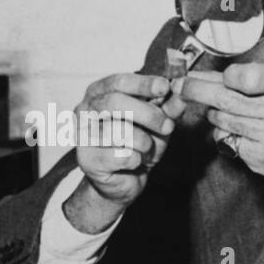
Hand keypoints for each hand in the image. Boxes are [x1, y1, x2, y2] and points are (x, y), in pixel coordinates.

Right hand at [65, 72, 174, 232]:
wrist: (122, 180)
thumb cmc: (136, 146)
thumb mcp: (156, 124)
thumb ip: (167, 109)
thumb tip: (181, 94)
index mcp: (99, 93)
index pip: (119, 82)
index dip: (143, 84)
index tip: (165, 87)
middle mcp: (85, 110)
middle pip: (115, 102)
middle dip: (148, 114)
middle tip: (168, 126)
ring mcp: (83, 135)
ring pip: (120, 131)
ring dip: (144, 142)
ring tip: (146, 149)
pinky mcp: (87, 159)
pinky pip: (121, 155)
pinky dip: (136, 160)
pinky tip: (134, 162)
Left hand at [174, 63, 263, 183]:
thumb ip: (247, 77)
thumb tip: (200, 75)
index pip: (246, 77)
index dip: (228, 76)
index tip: (222, 76)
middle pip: (225, 99)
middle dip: (196, 90)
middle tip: (179, 85)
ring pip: (221, 119)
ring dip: (212, 112)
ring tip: (218, 107)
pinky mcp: (258, 157)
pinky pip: (226, 139)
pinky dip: (223, 132)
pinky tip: (237, 129)